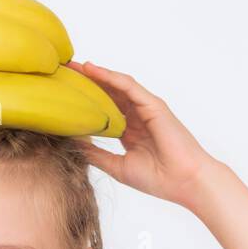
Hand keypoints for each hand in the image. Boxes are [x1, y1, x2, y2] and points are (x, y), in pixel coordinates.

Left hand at [68, 61, 218, 209]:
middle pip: (108, 95)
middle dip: (86, 84)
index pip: (104, 112)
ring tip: (73, 66)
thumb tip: (72, 144)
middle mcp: (137, 118)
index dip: (85, 103)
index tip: (62, 97)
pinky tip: (93, 70)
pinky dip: (110, 76)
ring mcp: (146, 109)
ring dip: (95, 74)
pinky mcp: (153, 104)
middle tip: (62, 74)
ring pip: (116, 86)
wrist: (185, 182)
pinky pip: (128, 85)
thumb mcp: (117, 166)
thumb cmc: (158, 179)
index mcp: (130, 133)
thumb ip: (96, 154)